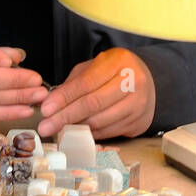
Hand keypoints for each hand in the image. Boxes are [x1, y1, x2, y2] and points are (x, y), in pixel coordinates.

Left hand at [37, 48, 154, 140]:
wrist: (149, 81)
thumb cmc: (115, 73)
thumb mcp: (94, 68)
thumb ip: (73, 83)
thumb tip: (50, 103)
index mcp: (119, 62)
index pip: (86, 83)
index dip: (64, 97)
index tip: (45, 109)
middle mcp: (133, 82)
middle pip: (93, 104)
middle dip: (66, 117)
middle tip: (46, 126)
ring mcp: (139, 104)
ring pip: (101, 121)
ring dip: (76, 128)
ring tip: (58, 130)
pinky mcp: (140, 122)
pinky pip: (109, 132)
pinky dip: (91, 133)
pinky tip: (79, 132)